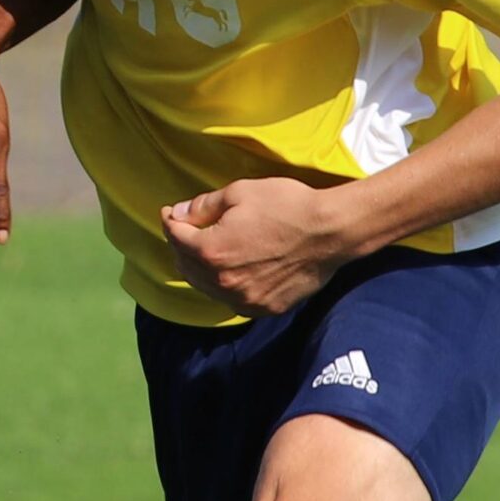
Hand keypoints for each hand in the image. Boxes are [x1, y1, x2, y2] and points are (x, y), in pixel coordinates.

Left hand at [160, 177, 365, 316]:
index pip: (176, 237)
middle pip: (185, 265)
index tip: (170, 213)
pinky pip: (230, 299)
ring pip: (205, 286)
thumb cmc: (287, 206)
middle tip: (185, 229)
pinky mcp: (263, 307)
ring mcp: (243, 299)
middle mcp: (223, 281)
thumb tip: (180, 214)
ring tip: (205, 249)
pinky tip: (229, 269)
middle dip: (181, 245)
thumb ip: (203, 206)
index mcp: (213, 251)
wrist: (330, 232)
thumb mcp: (240, 193)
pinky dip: (223, 284)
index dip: (170, 221)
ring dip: (199, 267)